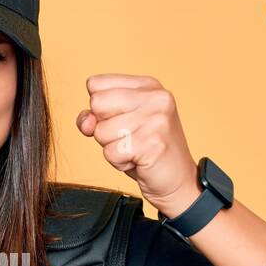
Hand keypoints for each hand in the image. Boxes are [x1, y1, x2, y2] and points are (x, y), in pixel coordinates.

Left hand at [76, 74, 201, 217]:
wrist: (179, 182)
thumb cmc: (147, 152)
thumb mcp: (119, 126)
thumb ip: (95, 116)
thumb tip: (85, 123)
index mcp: (147, 86)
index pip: (96, 84)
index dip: (98, 109)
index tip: (121, 121)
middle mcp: (155, 97)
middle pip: (96, 104)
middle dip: (104, 128)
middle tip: (129, 138)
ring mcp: (156, 120)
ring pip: (101, 131)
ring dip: (112, 148)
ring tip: (135, 150)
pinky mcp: (152, 144)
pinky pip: (111, 153)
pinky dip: (119, 163)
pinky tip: (138, 161)